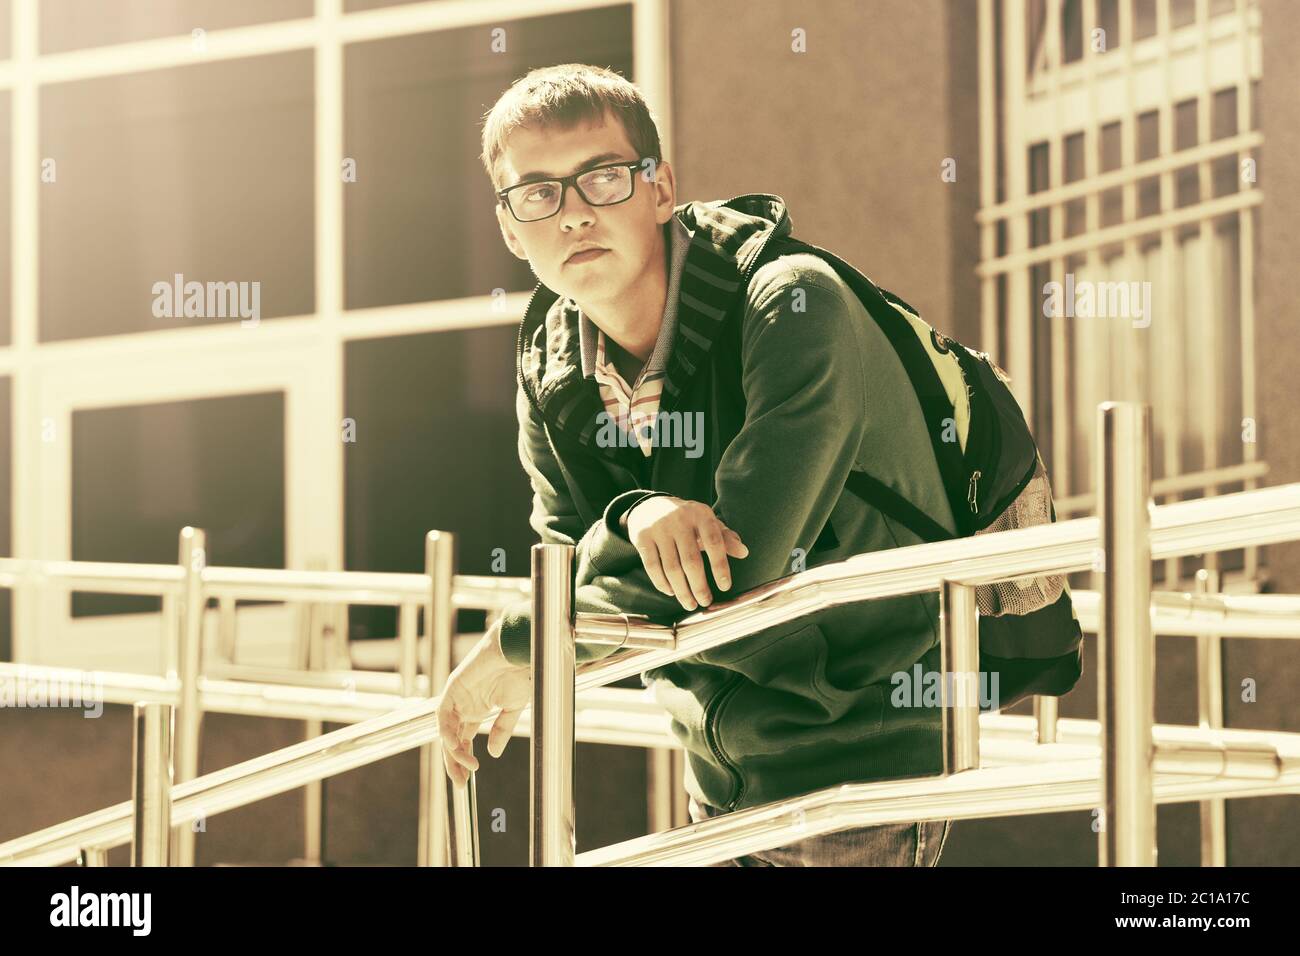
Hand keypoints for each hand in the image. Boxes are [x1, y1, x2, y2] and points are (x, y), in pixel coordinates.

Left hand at [437, 620, 530, 787]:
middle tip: (461, 783)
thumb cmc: (521, 672)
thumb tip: (493, 753)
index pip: (464, 739)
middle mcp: (465, 705)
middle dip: (454, 762)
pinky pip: (443, 715)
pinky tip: (457, 747)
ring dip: (452, 752)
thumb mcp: (513, 708)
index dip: (463, 759)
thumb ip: (501, 730)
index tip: (467, 779)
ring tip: (464, 770)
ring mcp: (458, 697)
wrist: (521, 651)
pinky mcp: (453, 688)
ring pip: (446, 731)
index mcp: (478, 709)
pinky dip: (448, 732)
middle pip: (452, 739)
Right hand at [625, 495, 748, 610]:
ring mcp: (659, 528)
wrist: (650, 506)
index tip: (725, 587)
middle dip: (699, 586)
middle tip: (705, 602)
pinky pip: (653, 567)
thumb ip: (726, 537)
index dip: (721, 567)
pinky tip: (671, 592)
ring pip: (672, 568)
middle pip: (691, 561)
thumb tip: (744, 552)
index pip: (714, 543)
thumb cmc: (686, 520)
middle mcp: (680, 520)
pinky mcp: (642, 537)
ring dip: (682, 591)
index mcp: (701, 515)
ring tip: (690, 604)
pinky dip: (662, 583)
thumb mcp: (707, 522)